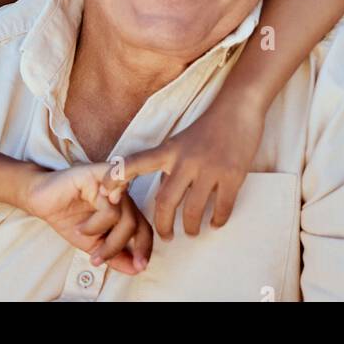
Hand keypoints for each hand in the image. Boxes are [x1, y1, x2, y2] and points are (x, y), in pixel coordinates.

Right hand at [20, 162, 152, 273]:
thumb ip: (114, 255)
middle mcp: (122, 195)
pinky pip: (109, 207)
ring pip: (125, 217)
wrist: (41, 199)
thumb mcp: (92, 243)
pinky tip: (80, 225)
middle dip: (118, 247)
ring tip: (83, 233)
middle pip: (136, 224)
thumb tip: (135, 269)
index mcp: (124, 208)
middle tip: (99, 258)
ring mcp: (114, 185)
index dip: (145, 249)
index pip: (144, 228)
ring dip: (102, 235)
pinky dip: (94, 224)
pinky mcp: (101, 177)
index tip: (139, 267)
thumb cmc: (67, 216)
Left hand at [102, 99, 265, 239]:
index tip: (105, 194)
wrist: (238, 107)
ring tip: (191, 232)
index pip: (136, 163)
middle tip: (166, 236)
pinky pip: (222, 207)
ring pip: (193, 210)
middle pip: (165, 202)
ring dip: (191, 228)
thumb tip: (163, 193)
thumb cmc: (209, 124)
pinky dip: (217, 220)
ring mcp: (210, 168)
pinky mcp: (232, 174)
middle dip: (163, 226)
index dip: (117, 179)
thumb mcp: (182, 141)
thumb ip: (170, 164)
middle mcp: (186, 160)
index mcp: (170, 150)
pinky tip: (215, 222)